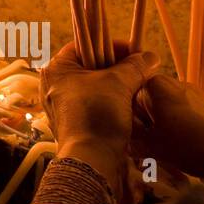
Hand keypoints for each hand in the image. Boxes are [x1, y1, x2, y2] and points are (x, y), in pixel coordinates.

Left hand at [39, 41, 158, 192]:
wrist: (91, 159)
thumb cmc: (97, 115)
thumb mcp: (118, 84)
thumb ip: (134, 66)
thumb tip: (150, 56)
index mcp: (56, 69)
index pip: (83, 44)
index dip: (110, 44)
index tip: (133, 51)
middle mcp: (54, 85)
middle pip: (89, 66)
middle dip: (116, 66)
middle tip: (137, 68)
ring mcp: (61, 105)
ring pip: (93, 86)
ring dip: (115, 85)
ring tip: (136, 86)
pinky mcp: (72, 122)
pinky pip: (93, 103)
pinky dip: (110, 101)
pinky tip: (128, 104)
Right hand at [132, 74, 203, 187]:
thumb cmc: (187, 145)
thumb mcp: (152, 146)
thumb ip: (134, 140)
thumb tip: (127, 140)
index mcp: (156, 85)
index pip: (133, 96)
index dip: (133, 118)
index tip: (136, 136)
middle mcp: (177, 82)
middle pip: (155, 101)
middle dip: (152, 121)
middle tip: (153, 144)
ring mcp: (199, 92)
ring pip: (175, 108)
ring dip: (171, 124)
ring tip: (175, 148)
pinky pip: (195, 114)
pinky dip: (190, 126)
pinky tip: (194, 146)